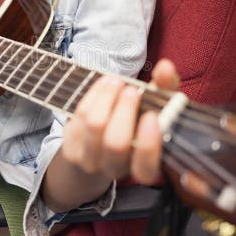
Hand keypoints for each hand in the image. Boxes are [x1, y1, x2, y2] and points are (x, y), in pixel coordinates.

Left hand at [61, 59, 179, 184]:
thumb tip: (165, 67)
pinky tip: (105, 84)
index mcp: (143, 168)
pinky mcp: (70, 147)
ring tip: (117, 81)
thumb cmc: (137, 125)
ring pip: (94, 125)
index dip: (148, 146)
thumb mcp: (157, 110)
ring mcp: (89, 160)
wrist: (100, 150)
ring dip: (106, 96)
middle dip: (124, 110)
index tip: (151, 117)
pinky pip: (79, 116)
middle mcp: (115, 169)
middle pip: (116, 144)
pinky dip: (93, 94)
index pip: (144, 168)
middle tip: (132, 91)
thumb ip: (165, 89)